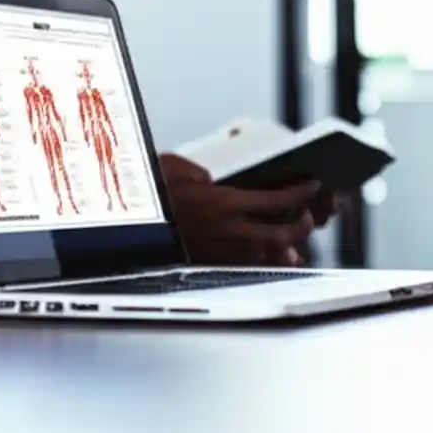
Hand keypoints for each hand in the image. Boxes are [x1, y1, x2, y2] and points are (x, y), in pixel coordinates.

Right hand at [158, 153, 320, 266]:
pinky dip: (261, 262)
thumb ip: (204, 174)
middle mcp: (227, 231)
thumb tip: (214, 182)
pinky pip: (245, 266)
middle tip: (307, 216)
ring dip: (285, 249)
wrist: (120, 226)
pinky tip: (269, 258)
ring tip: (294, 244)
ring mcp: (220, 251)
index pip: (276, 200)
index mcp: (223, 203)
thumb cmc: (147, 193)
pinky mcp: (208, 264)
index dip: (299, 193)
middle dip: (300, 226)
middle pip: (280, 233)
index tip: (312, 186)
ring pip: (266, 254)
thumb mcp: (177, 167)